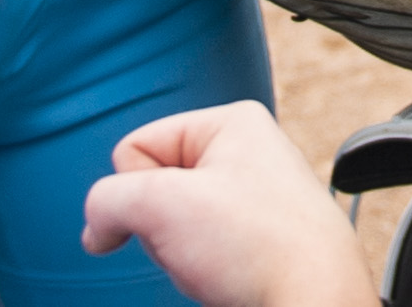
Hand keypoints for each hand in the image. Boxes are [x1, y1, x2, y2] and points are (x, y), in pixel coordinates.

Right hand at [79, 101, 371, 306]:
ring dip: (178, 253)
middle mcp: (244, 153)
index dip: (137, 188)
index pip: (135, 146)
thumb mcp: (161, 205)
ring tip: (218, 262)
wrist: (314, 299)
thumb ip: (107, 201)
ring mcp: (250, 197)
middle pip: (154, 187)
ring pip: (172, 225)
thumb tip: (98, 229)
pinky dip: (199, 270)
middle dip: (161, 225)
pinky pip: (197, 251)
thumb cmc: (257, 244)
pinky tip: (226, 278)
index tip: (175, 214)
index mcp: (231, 123)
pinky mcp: (253, 238)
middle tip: (202, 241)